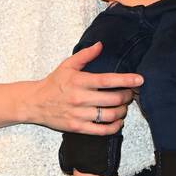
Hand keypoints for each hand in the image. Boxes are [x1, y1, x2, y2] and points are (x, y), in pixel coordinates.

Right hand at [25, 41, 141, 134]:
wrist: (35, 102)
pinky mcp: (78, 127)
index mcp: (79, 81)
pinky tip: (118, 121)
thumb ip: (86, 55)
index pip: (107, 80)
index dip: (126, 80)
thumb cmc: (54, 83)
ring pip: (110, 115)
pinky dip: (114, 127)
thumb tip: (100, 45)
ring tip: (124, 107)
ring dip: (122, 111)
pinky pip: (101, 130)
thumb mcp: (67, 65)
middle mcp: (80, 98)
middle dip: (127, 96)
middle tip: (130, 93)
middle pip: (113, 99)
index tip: (140, 79)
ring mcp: (79, 114)